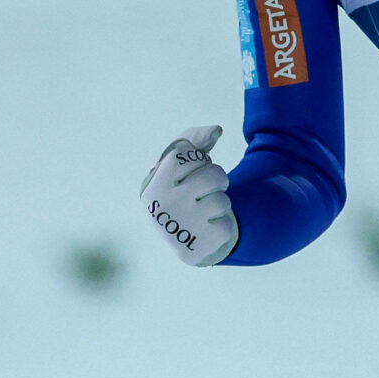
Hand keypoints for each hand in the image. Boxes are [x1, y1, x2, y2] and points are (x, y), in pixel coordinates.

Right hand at [140, 126, 238, 265]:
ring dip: (221, 203)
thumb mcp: (179, 167)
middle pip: (212, 176)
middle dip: (217, 179)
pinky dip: (223, 226)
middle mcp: (161, 206)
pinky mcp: (197, 247)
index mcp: (152, 186)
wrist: (183, 238)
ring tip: (206, 210)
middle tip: (206, 190)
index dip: (198, 158)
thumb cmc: (180, 193)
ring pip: (222, 201)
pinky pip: (227, 226)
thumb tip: (216, 130)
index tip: (193, 169)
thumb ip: (194, 142)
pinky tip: (208, 230)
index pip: (183, 155)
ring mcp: (179, 228)